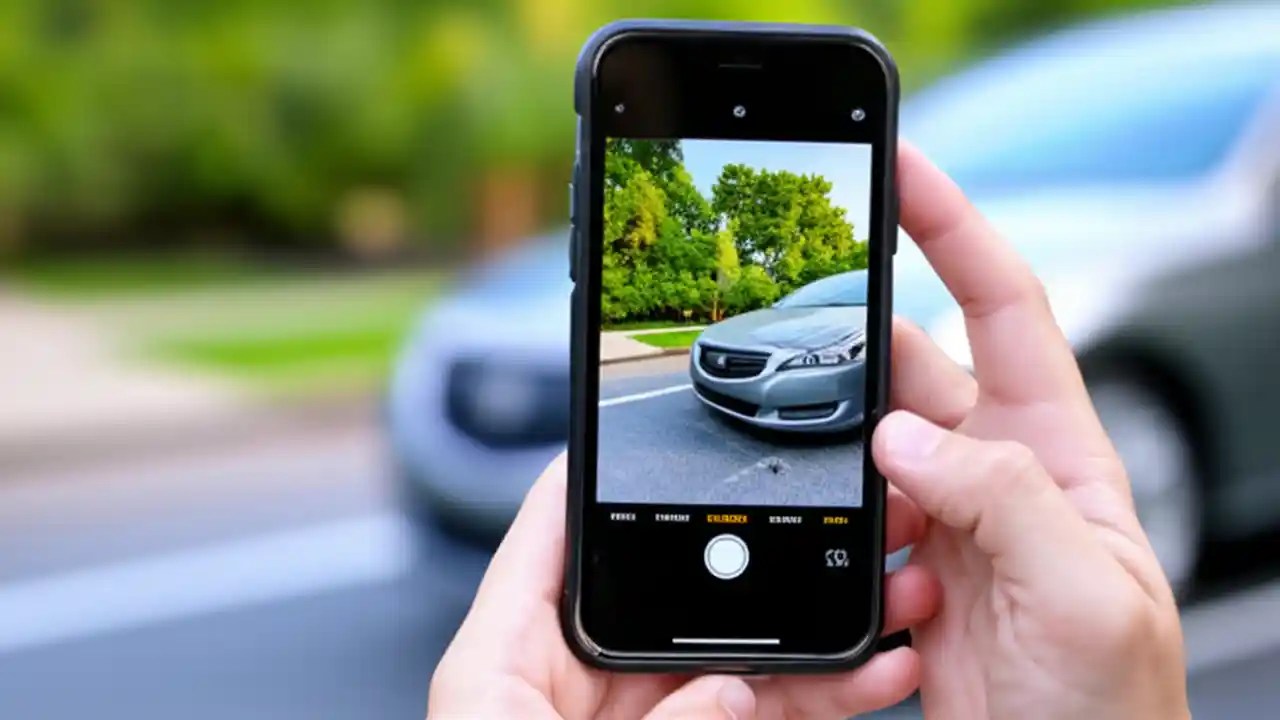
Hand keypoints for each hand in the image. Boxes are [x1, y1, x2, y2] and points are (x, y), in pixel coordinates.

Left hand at [427, 453, 940, 719]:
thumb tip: (723, 694)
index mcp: (504, 661)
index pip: (550, 534)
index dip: (595, 472)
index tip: (652, 426)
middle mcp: (569, 683)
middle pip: (667, 590)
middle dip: (751, 560)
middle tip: (825, 526)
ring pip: (732, 656)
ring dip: (808, 632)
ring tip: (881, 596)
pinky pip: (756, 714)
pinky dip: (813, 699)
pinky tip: (871, 675)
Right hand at [872, 144, 1189, 718]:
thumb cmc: (1114, 707)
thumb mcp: (1082, 593)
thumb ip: (1001, 497)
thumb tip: (904, 438)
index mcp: (1058, 452)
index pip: (1003, 306)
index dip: (953, 228)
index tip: (900, 171)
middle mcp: (997, 473)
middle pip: (909, 369)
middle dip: (859, 359)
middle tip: (804, 354)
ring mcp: (943, 523)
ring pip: (863, 449)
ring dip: (844, 474)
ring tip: (864, 525)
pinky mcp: (902, 575)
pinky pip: (847, 526)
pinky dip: (834, 543)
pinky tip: (861, 587)